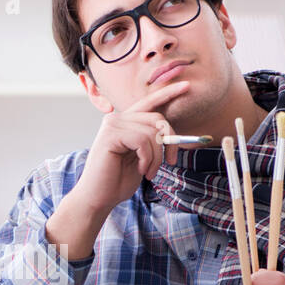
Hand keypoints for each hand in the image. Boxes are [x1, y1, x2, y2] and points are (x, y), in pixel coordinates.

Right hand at [72, 80, 191, 214]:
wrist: (98, 198)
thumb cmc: (119, 180)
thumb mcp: (141, 157)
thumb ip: (152, 141)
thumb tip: (172, 132)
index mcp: (125, 121)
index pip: (149, 102)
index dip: (168, 93)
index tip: (186, 85)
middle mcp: (117, 118)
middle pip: (157, 118)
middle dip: (170, 141)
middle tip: (170, 162)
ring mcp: (112, 125)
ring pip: (152, 132)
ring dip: (157, 157)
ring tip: (150, 172)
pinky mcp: (110, 135)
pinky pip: (142, 141)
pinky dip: (148, 159)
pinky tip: (142, 170)